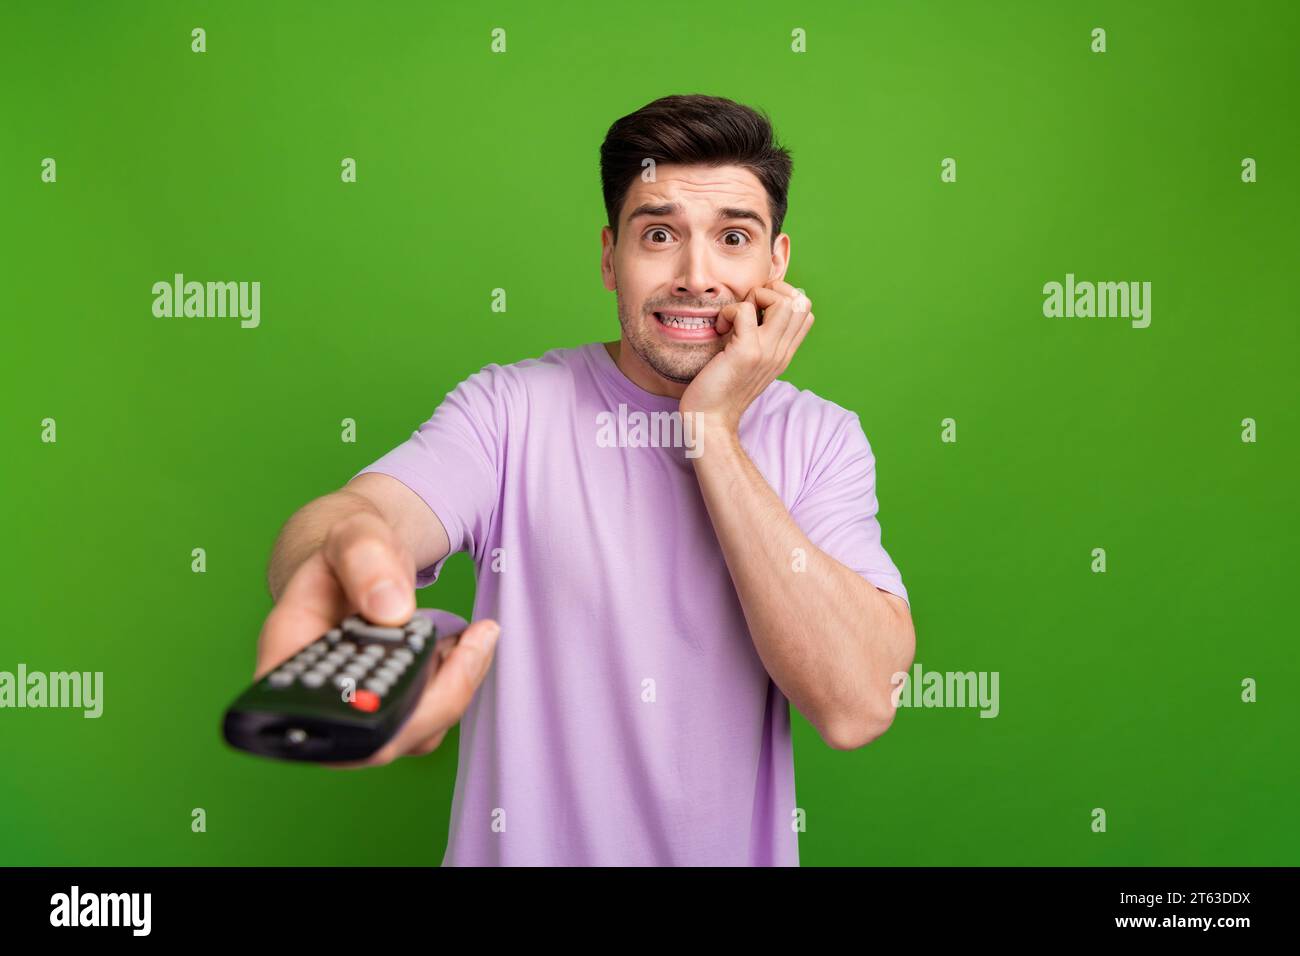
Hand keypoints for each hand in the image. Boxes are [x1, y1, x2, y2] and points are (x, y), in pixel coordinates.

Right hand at [253, 511, 499, 767]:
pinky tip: (468, 648)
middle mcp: (318, 699)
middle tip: (477, 639)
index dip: (375, 709)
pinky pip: (429, 721)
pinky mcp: (389, 712)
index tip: (427, 661)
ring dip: (455, 689)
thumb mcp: (355, 536)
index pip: (322, 714)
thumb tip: (393, 612)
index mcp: (289, 658)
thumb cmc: (349, 552)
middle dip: (439, 693)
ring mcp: (356, 710)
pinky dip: (458, 687)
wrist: (362, 561)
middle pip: (379, 738)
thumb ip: (366, 562)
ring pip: (412, 735)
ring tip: (476, 637)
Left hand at [678, 278, 813, 431]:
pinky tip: (720, 328)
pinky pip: (746, 311)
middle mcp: (781, 351)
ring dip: (755, 298)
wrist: (709, 420)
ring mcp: (767, 352)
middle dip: (773, 291)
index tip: (757, 309)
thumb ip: (759, 340)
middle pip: (802, 301)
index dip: (784, 297)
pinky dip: (729, 311)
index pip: (806, 311)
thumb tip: (752, 311)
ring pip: (783, 302)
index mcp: (784, 353)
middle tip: (748, 307)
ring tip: (736, 317)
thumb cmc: (720, 389)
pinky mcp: (746, 352)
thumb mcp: (749, 362)